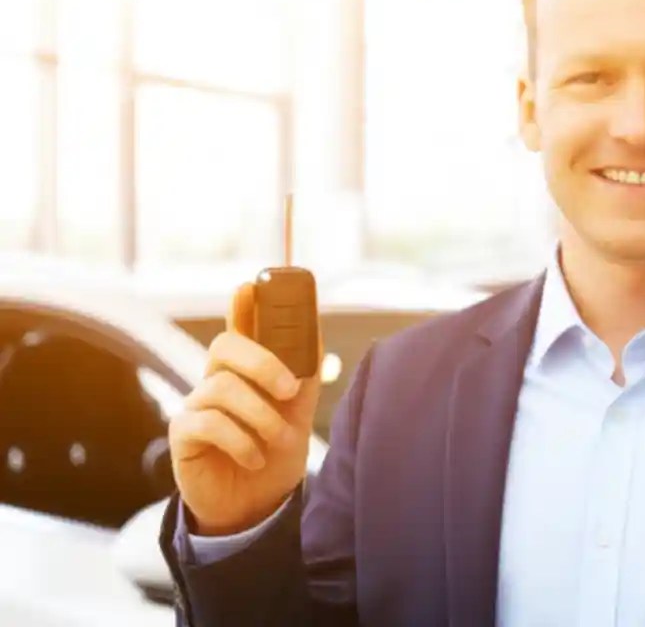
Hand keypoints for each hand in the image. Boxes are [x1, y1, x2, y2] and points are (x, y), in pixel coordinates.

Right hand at [169, 282, 321, 535]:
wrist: (255, 507)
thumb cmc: (274, 454)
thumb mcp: (297, 415)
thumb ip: (302, 378)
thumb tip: (313, 338)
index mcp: (245, 371)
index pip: (239, 328)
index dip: (242, 306)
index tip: (250, 286)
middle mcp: (216, 380)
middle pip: (225, 346)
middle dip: (262, 363)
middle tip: (288, 390)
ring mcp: (196, 405)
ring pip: (222, 387)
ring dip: (260, 416)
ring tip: (278, 440)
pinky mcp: (183, 434)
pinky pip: (208, 423)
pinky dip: (241, 441)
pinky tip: (254, 457)